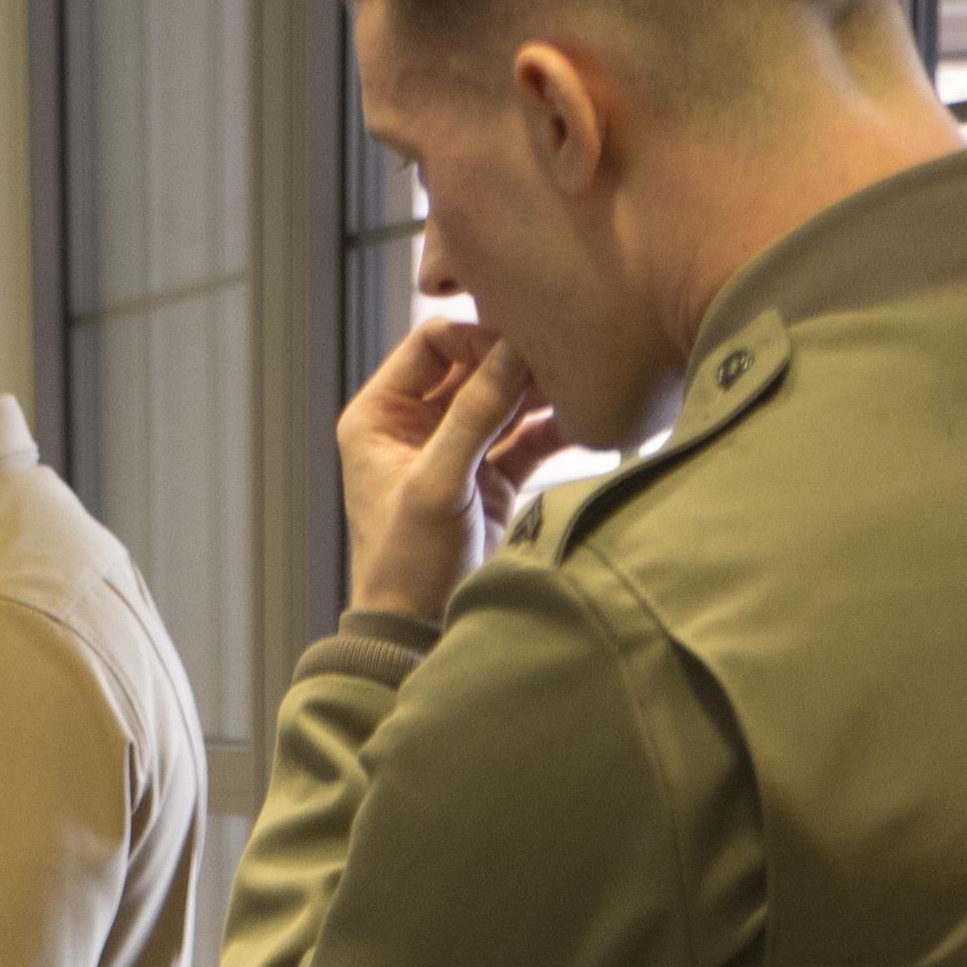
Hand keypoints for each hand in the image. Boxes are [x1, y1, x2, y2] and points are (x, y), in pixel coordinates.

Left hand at [336, 314, 574, 621]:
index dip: (479, 336)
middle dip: (518, 361)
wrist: (418, 629)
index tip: (524, 343)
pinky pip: (527, 437)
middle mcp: (414, 424)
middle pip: (475, 365)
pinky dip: (555, 429)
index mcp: (380, 415)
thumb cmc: (407, 562)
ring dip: (542, 393)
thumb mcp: (439, 482)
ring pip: (505, 399)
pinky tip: (586, 422)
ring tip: (582, 383)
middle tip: (565, 355)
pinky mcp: (489, 476)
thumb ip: (476, 414)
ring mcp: (455, 448)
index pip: (433, 342)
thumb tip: (515, 349)